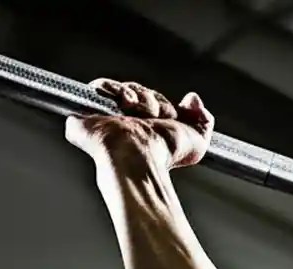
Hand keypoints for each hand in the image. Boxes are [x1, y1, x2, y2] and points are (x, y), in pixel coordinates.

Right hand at [65, 80, 214, 169]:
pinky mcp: (89, 116)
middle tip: (153, 116)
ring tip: (135, 109)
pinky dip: (110, 87)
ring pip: (122, 88)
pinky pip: (98, 88)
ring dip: (134, 94)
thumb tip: (192, 98)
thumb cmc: (163, 155)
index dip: (165, 105)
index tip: (170, 115)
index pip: (157, 103)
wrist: (139, 157)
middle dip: (151, 100)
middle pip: (141, 93)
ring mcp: (108, 119)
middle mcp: (129, 123)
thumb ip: (202, 120)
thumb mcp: (197, 141)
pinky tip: (123, 100)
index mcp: (150, 129)